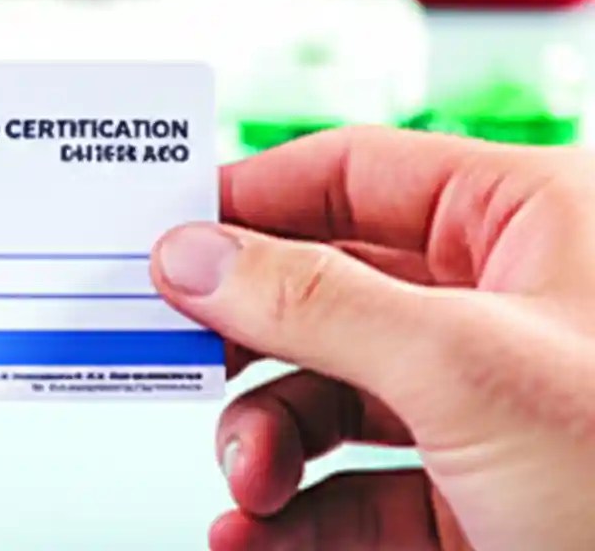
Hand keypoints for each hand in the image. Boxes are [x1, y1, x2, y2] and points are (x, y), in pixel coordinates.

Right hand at [151, 128, 594, 550]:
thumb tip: (191, 252)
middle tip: (181, 360)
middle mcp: (498, 308)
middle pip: (323, 294)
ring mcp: (483, 411)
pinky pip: (354, 493)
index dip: (249, 198)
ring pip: (329, 401)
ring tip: (244, 485)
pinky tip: (255, 537)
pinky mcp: (472, 502)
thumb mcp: (468, 369)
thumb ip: (314, 300)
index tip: (160, 233)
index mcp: (527, 223)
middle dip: (250, 345)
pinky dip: (294, 518)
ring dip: (264, 443)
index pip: (352, 173)